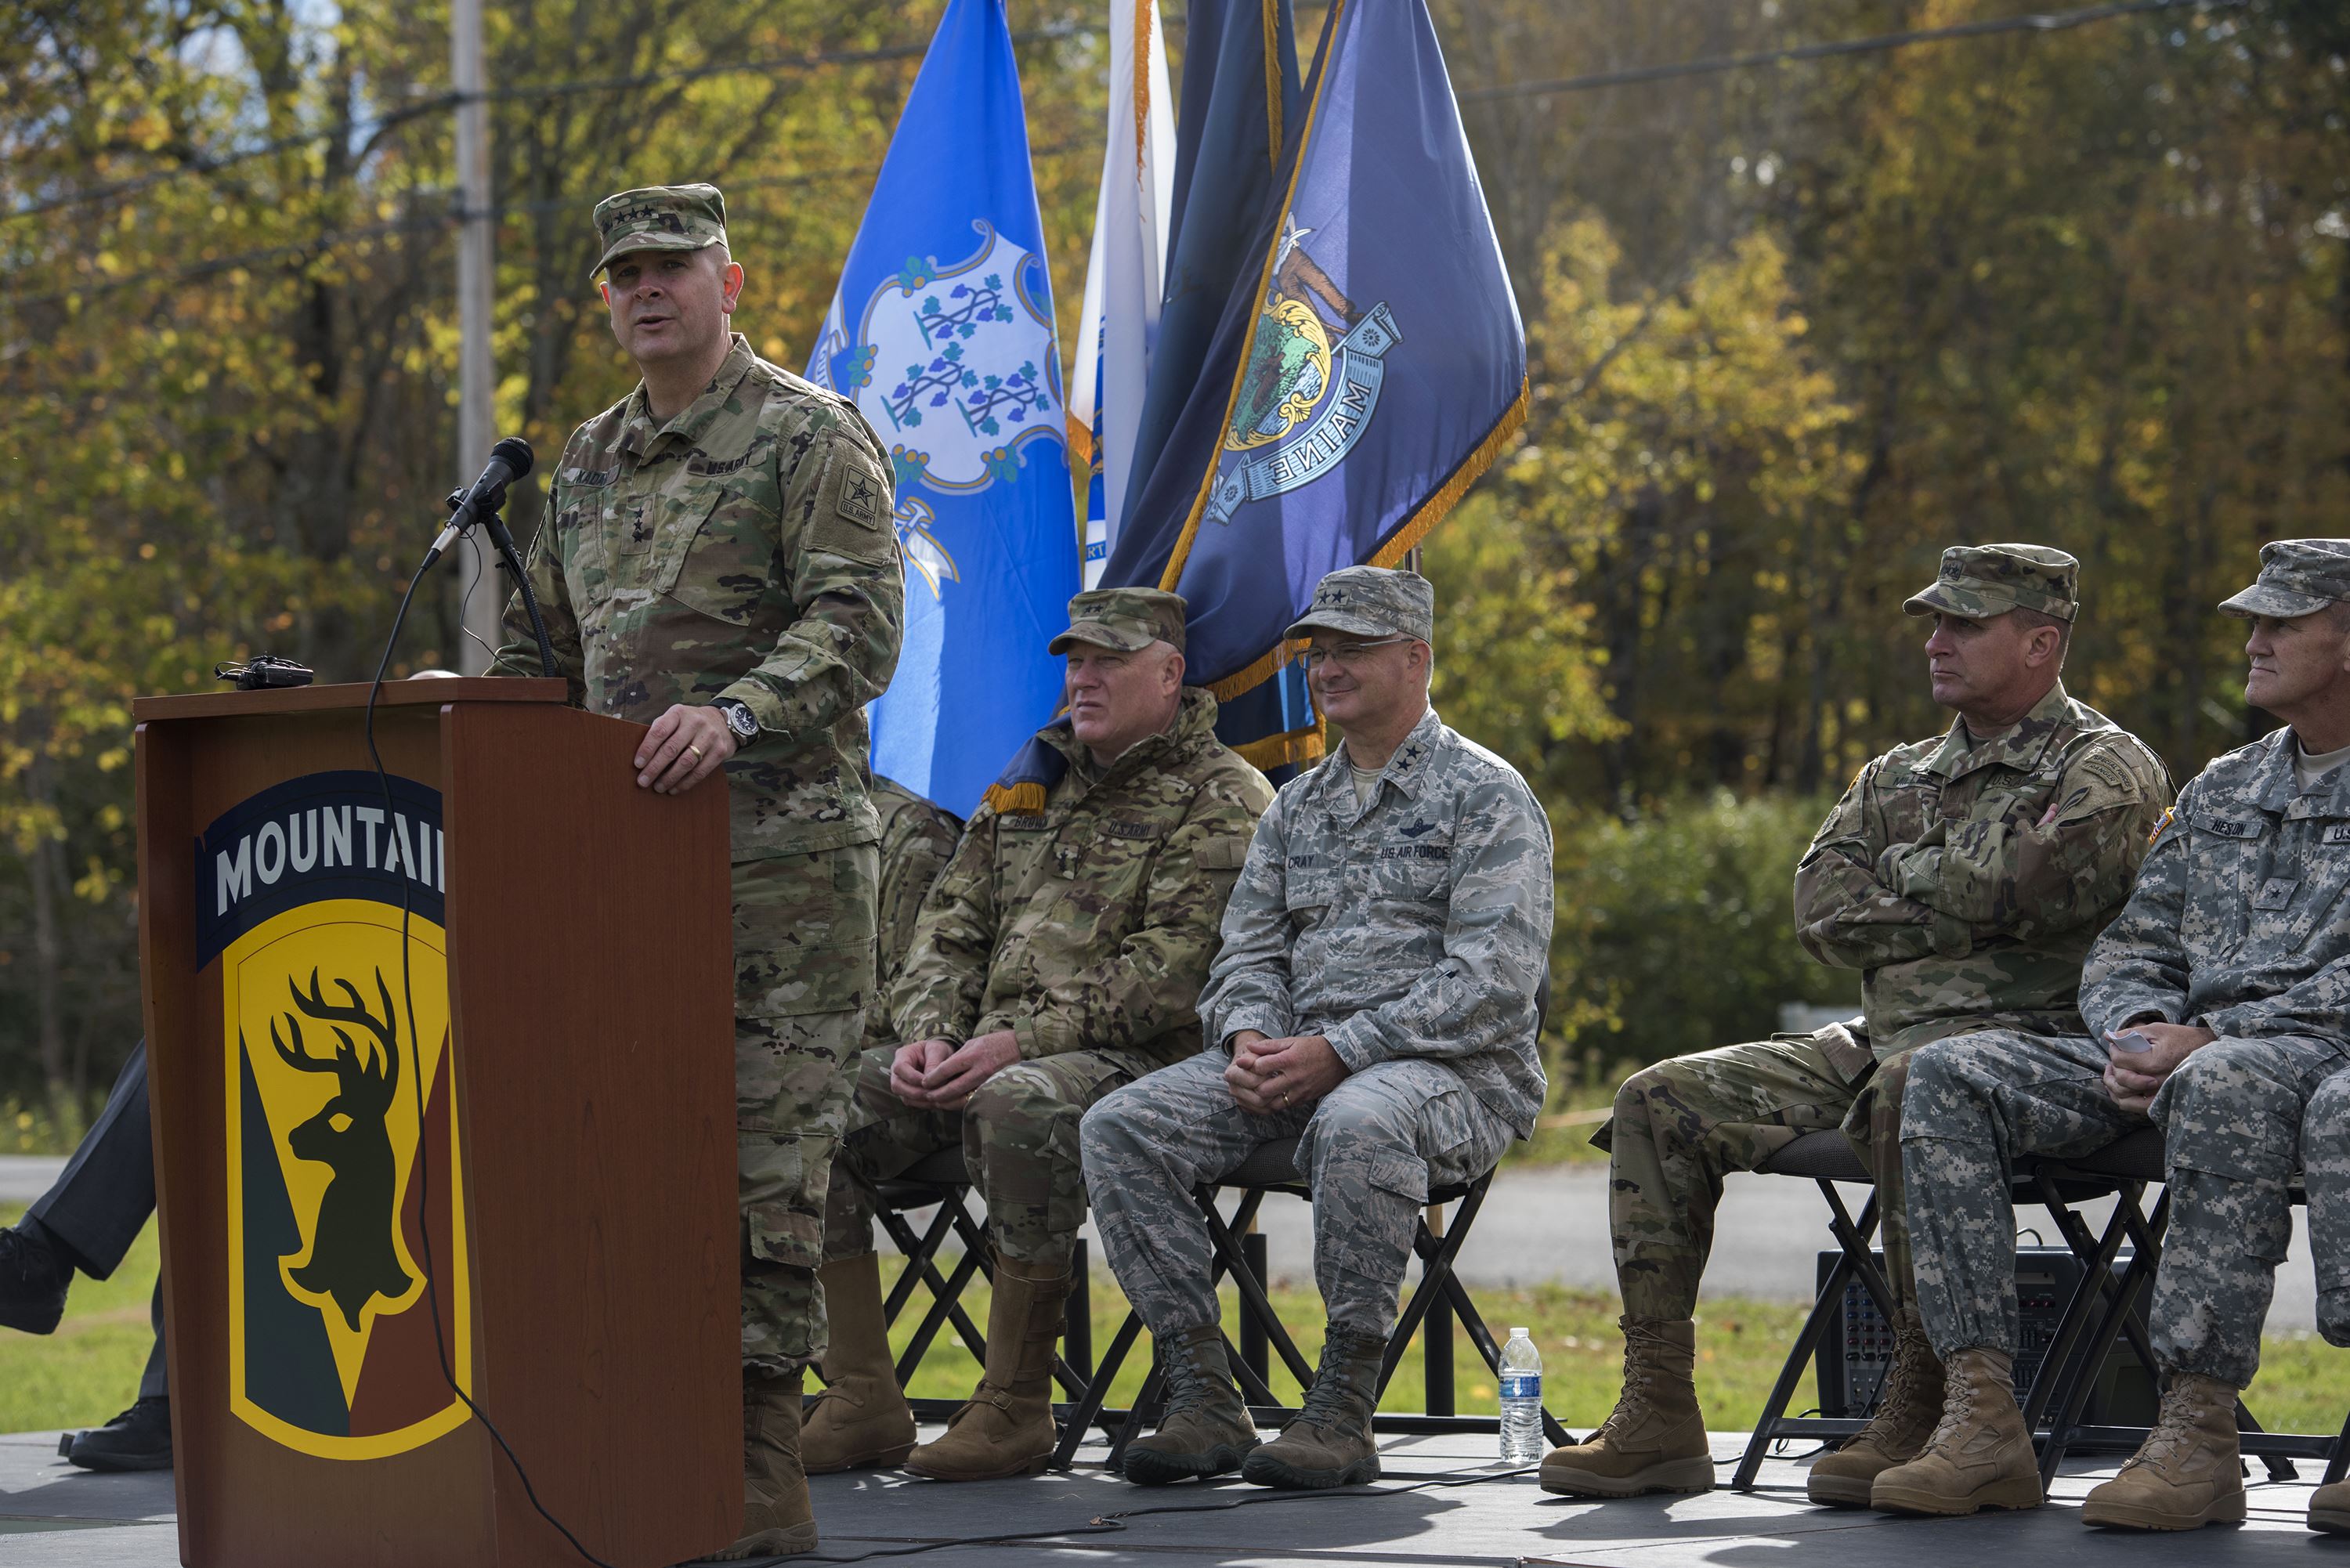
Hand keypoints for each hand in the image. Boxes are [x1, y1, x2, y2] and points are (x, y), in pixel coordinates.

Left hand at [634, 703, 736, 793]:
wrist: (721, 722)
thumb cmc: (688, 724)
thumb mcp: (674, 719)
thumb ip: (660, 731)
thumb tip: (641, 757)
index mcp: (679, 713)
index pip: (660, 731)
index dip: (647, 749)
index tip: (637, 764)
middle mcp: (695, 722)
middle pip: (671, 749)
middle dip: (654, 768)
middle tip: (643, 781)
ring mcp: (710, 736)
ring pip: (686, 763)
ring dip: (669, 778)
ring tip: (658, 788)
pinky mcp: (720, 751)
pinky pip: (700, 772)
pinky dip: (685, 783)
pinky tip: (674, 789)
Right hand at [888, 1039, 956, 1105]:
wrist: (940, 1055)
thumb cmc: (936, 1050)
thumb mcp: (937, 1050)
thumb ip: (933, 1063)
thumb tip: (930, 1081)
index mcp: (902, 1055)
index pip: (900, 1068)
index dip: (912, 1077)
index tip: (928, 1082)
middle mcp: (898, 1071)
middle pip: (897, 1086)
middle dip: (914, 1092)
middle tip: (931, 1094)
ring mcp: (902, 1083)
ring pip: (904, 1097)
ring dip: (920, 1100)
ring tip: (936, 1099)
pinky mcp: (908, 1093)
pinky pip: (912, 1102)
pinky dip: (923, 1104)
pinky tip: (935, 1102)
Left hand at [915, 1030, 1020, 1107]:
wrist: (1019, 1046)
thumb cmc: (994, 1042)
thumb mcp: (973, 1043)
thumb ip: (958, 1057)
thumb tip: (941, 1071)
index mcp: (972, 1055)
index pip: (946, 1069)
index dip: (933, 1078)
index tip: (924, 1083)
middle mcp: (980, 1069)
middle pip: (953, 1087)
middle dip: (938, 1094)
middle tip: (927, 1097)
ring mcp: (988, 1080)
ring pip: (963, 1096)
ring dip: (949, 1102)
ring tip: (938, 1103)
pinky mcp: (994, 1087)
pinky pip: (974, 1098)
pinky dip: (962, 1101)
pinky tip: (954, 1103)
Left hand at [1230, 1033, 1345, 1114]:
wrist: (1340, 1059)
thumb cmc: (1313, 1048)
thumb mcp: (1292, 1042)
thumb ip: (1269, 1046)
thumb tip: (1248, 1047)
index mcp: (1290, 1059)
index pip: (1261, 1067)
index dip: (1250, 1065)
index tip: (1247, 1064)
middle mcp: (1295, 1077)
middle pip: (1263, 1089)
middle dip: (1253, 1086)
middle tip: (1249, 1081)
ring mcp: (1300, 1091)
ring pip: (1272, 1104)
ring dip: (1262, 1099)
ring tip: (1256, 1090)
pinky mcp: (1304, 1099)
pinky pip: (1283, 1107)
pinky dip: (1272, 1104)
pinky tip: (1267, 1097)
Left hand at [2102, 1021, 2215, 1113]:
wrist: (2207, 1053)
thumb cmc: (2183, 1038)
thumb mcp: (2157, 1030)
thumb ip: (2131, 1033)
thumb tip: (2108, 1036)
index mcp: (2154, 1062)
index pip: (2120, 1060)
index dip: (2114, 1050)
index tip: (2117, 1044)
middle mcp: (2157, 1082)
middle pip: (2120, 1078)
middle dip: (2113, 1066)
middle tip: (2116, 1056)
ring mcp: (2159, 1094)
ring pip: (2123, 1097)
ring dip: (2113, 1084)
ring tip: (2113, 1071)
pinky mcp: (2161, 1101)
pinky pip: (2134, 1106)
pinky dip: (2122, 1097)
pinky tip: (2120, 1084)